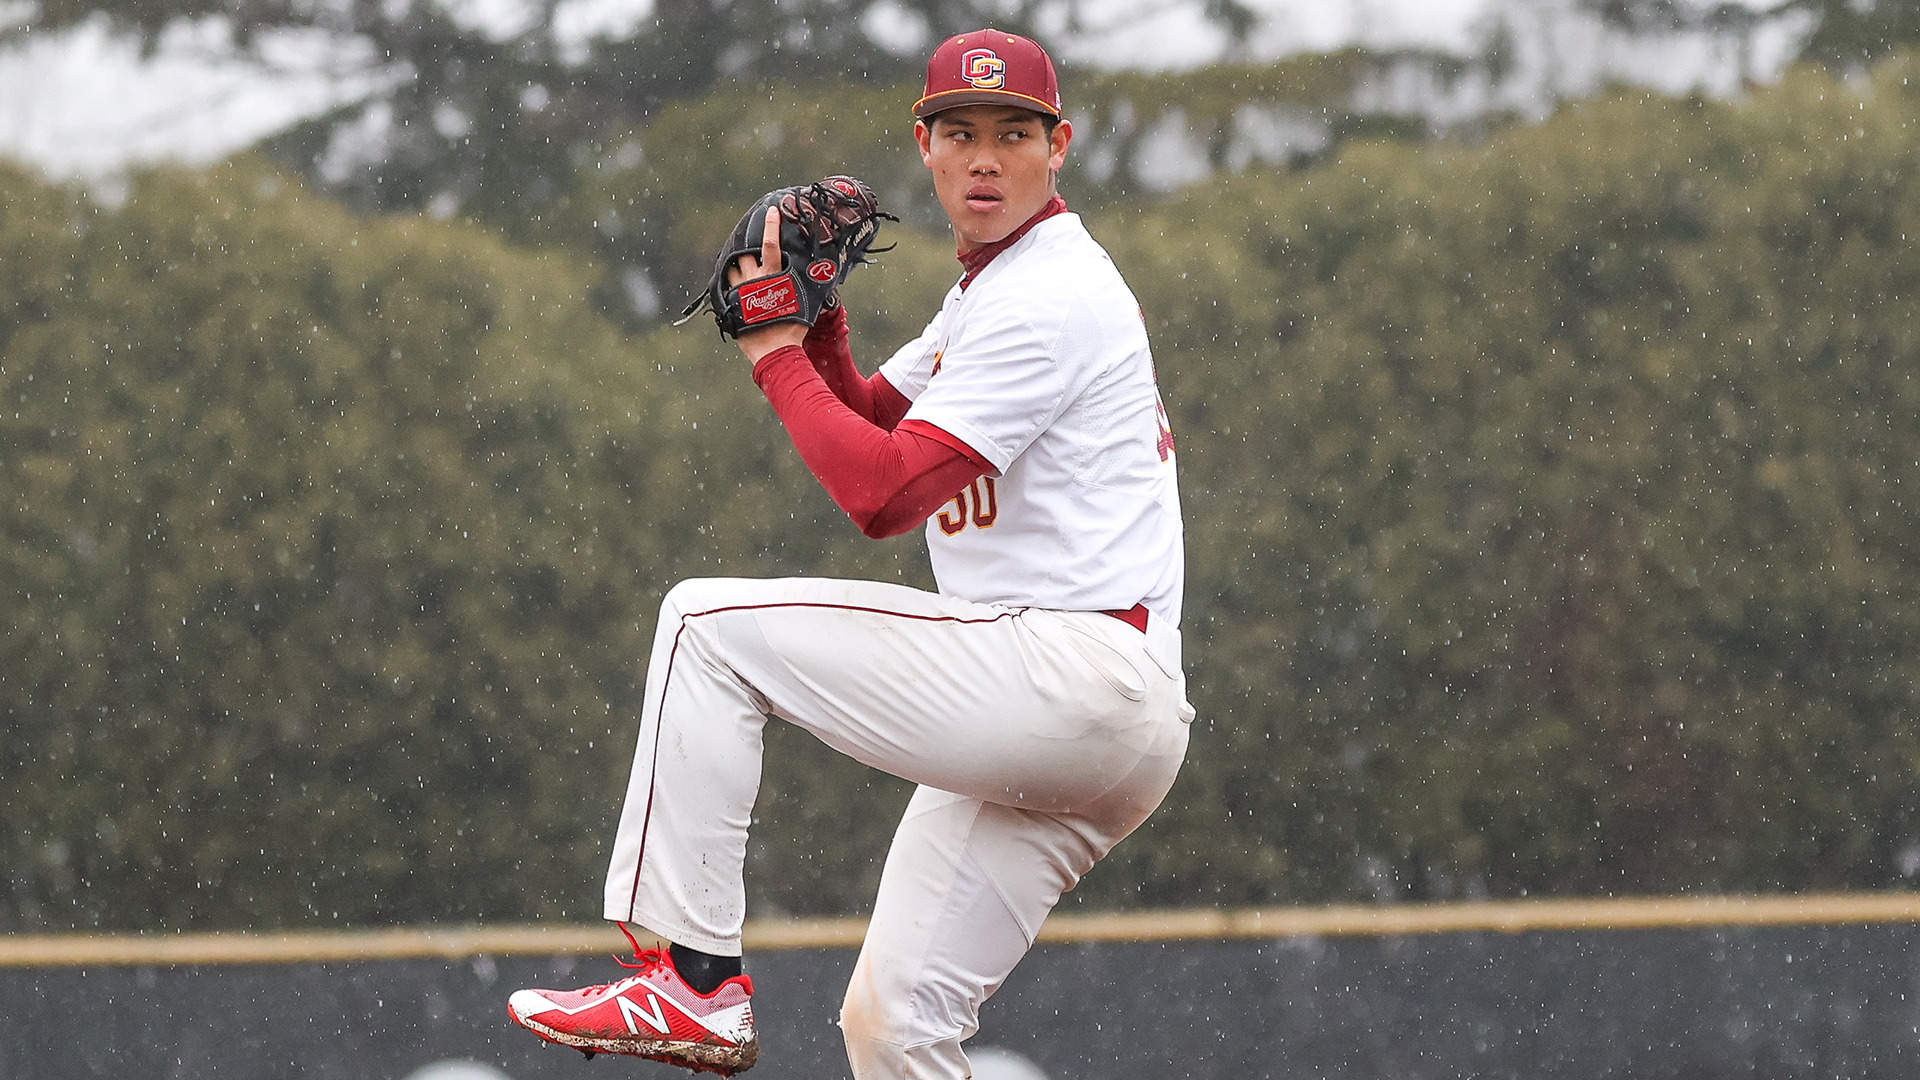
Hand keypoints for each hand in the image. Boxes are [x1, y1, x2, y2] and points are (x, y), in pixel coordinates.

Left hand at [728, 205, 808, 363]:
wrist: (773, 351)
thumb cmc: (792, 331)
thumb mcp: (803, 306)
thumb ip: (804, 290)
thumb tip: (821, 281)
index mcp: (773, 277)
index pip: (770, 245)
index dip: (771, 226)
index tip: (771, 211)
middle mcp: (754, 280)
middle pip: (744, 254)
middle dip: (746, 248)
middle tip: (749, 245)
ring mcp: (740, 291)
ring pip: (731, 269)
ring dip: (735, 266)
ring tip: (739, 267)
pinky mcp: (732, 304)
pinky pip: (726, 288)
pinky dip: (728, 285)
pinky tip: (731, 287)